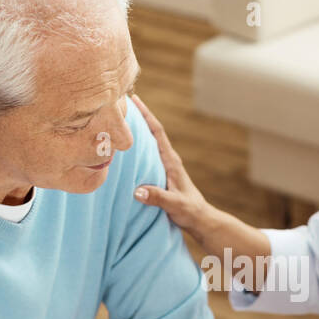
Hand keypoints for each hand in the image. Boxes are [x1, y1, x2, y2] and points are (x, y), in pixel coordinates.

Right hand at [130, 94, 210, 235]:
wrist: (200, 219)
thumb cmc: (189, 211)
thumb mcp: (174, 205)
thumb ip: (158, 198)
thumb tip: (137, 191)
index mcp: (171, 161)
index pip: (157, 132)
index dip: (146, 115)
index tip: (134, 99)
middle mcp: (168, 159)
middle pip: (151, 131)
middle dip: (138, 116)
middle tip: (120, 103)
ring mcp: (165, 165)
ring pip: (149, 142)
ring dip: (136, 130)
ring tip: (119, 119)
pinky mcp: (161, 173)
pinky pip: (146, 154)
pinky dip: (136, 145)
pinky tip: (125, 146)